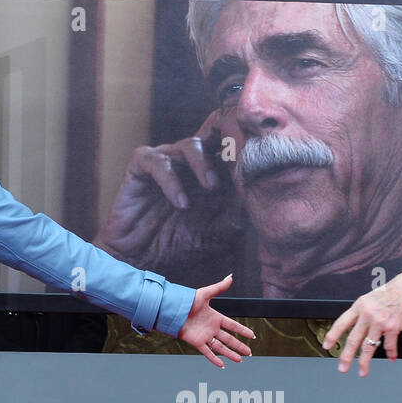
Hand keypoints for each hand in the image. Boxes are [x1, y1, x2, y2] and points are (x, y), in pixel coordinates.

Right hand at [94, 112, 243, 274]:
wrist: (141, 262)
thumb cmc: (180, 247)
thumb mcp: (218, 235)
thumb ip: (237, 215)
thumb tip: (259, 198)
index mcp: (213, 176)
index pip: (233, 155)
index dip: (246, 157)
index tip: (260, 168)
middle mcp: (191, 165)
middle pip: (215, 140)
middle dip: (229, 149)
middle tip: (239, 169)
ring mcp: (167, 163)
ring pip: (190, 145)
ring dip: (203, 164)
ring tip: (211, 188)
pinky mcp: (141, 168)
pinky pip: (156, 159)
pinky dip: (171, 179)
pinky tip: (181, 203)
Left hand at [177, 275, 255, 368]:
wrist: (173, 310)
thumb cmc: (187, 301)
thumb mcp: (205, 293)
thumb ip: (219, 288)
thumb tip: (230, 277)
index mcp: (215, 317)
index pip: (233, 325)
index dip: (243, 330)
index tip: (252, 336)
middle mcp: (212, 328)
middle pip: (229, 339)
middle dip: (240, 346)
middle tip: (249, 352)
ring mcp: (205, 336)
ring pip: (221, 347)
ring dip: (231, 354)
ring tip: (240, 360)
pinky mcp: (197, 342)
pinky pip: (207, 352)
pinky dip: (214, 359)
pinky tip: (222, 365)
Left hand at [321, 265, 401, 376]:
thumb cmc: (392, 292)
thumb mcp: (370, 298)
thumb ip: (361, 313)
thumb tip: (354, 328)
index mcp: (360, 306)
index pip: (341, 323)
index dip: (332, 336)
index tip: (327, 346)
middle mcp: (368, 314)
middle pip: (353, 339)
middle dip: (346, 357)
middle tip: (342, 368)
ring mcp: (380, 321)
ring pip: (368, 347)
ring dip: (364, 362)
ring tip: (362, 371)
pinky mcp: (393, 327)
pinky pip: (389, 345)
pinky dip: (391, 353)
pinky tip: (391, 357)